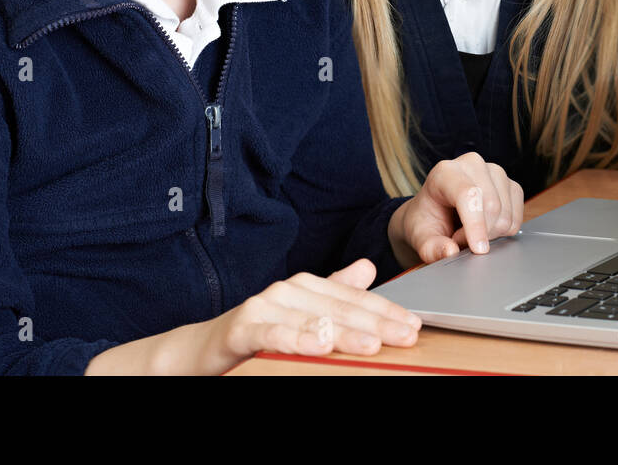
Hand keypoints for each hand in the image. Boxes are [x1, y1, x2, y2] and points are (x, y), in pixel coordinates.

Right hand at [197, 259, 419, 371]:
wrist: (204, 349)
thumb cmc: (259, 333)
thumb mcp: (303, 313)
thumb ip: (335, 292)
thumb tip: (368, 268)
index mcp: (306, 286)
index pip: (354, 299)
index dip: (385, 311)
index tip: (414, 324)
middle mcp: (287, 291)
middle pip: (339, 308)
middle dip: (376, 323)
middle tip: (406, 335)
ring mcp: (264, 306)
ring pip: (312, 320)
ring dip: (343, 333)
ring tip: (373, 343)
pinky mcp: (242, 327)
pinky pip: (273, 334)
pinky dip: (296, 339)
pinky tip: (318, 346)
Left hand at [388, 153, 523, 266]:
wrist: (435, 212)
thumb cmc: (427, 221)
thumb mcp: (419, 238)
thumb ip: (431, 248)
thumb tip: (450, 251)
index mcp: (445, 172)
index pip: (468, 194)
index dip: (476, 224)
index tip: (478, 250)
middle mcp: (472, 165)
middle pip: (492, 206)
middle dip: (480, 234)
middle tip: (459, 239)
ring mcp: (495, 172)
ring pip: (506, 215)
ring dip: (491, 234)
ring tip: (470, 232)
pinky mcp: (510, 185)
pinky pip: (517, 218)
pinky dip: (503, 232)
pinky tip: (486, 227)